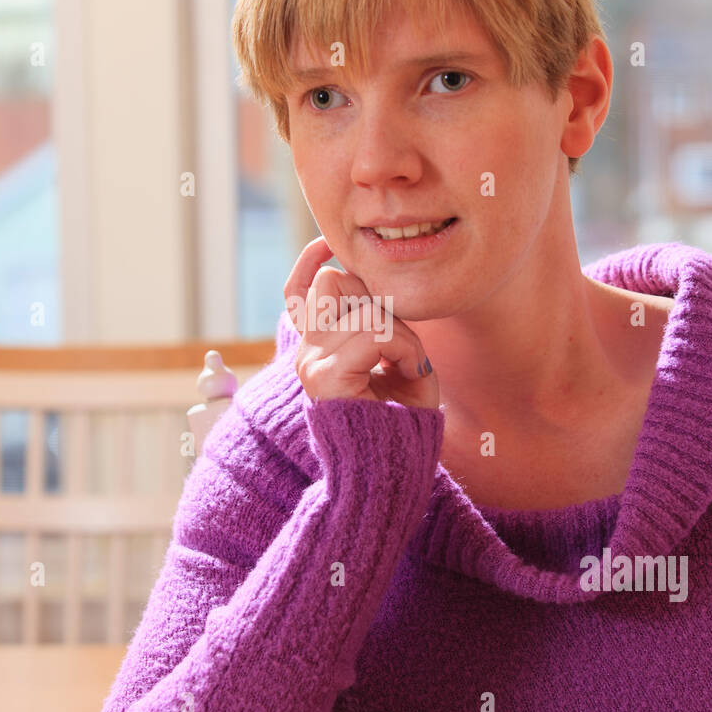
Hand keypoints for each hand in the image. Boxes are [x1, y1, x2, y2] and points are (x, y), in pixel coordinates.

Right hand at [283, 236, 439, 409]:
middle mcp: (307, 351)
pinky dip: (405, 347)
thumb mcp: (395, 358)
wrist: (394, 469)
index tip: (325, 242)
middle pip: (331, 280)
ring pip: (364, 307)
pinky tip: (412, 371)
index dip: (309, 260)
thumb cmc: (401, 418)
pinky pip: (374, 331)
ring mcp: (311, 362)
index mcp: (318, 346)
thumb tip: (373, 287)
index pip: (300, 291)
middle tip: (402, 343)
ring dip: (403, 332)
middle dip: (377, 296)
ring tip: (411, 366)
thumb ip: (381, 321)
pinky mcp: (324, 377)